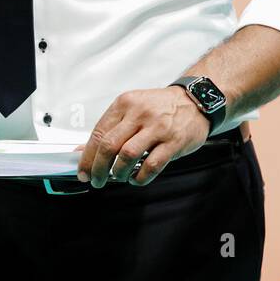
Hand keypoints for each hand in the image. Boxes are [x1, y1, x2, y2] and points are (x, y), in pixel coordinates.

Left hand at [77, 87, 210, 188]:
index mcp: (125, 103)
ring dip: (118, 173)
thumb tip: (84, 150)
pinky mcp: (173, 141)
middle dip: (98, 168)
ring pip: (127, 155)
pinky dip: (140, 177)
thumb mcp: (132, 109)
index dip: (87, 156)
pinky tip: (136, 178)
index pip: (99, 132)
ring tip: (119, 177)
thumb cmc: (161, 107)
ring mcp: (157, 127)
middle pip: (109, 145)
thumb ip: (110, 129)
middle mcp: (139, 113)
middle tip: (97, 180)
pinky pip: (151, 165)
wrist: (195, 100)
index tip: (83, 171)